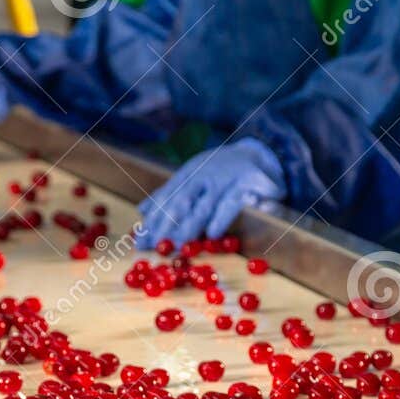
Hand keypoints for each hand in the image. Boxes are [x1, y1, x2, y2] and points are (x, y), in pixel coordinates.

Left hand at [138, 139, 284, 249]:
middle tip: (157, 246)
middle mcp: (205, 173)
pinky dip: (223, 218)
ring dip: (191, 226)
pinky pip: (234, 202)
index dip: (153, 220)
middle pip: (182, 202)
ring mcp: (227, 177)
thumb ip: (170, 193)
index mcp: (190, 173)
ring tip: (179, 244)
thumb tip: (142, 210)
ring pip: (205, 205)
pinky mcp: (249, 182)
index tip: (140, 240)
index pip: (167, 197)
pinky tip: (213, 234)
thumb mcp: (194, 176)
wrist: (258, 152)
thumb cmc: (221, 171)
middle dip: (167, 225)